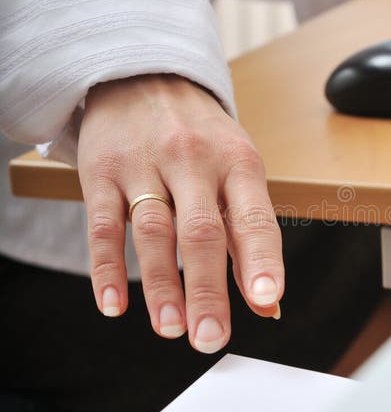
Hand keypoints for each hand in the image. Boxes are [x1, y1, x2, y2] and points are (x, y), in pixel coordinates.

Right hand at [78, 75, 283, 352]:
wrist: (143, 74)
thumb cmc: (201, 135)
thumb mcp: (237, 169)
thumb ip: (248, 236)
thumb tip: (268, 304)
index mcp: (237, 162)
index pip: (253, 218)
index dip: (261, 261)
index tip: (268, 301)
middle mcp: (193, 161)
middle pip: (201, 232)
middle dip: (206, 290)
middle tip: (210, 338)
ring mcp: (144, 165)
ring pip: (153, 232)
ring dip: (161, 286)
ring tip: (170, 329)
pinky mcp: (102, 172)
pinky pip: (103, 226)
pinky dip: (106, 269)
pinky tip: (114, 305)